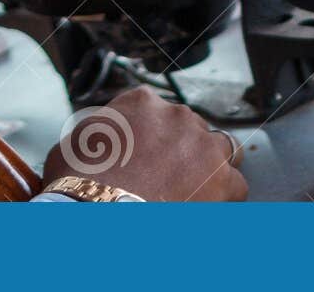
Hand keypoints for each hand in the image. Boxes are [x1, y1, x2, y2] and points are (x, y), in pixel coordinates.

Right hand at [43, 88, 246, 201]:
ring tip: (199, 189)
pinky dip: (225, 197)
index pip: (158, 109)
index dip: (155, 134)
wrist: (98, 212)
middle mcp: (177, 115)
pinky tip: (207, 210)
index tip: (150, 152)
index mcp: (142, 102)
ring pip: (224, 149)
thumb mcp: (77, 141)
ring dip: (213, 166)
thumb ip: (100, 131)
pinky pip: (236, 184)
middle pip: (193, 127)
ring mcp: (203, 144)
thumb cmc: (79, 181)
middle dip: (185, 149)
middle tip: (172, 176)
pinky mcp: (222, 177)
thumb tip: (99, 140)